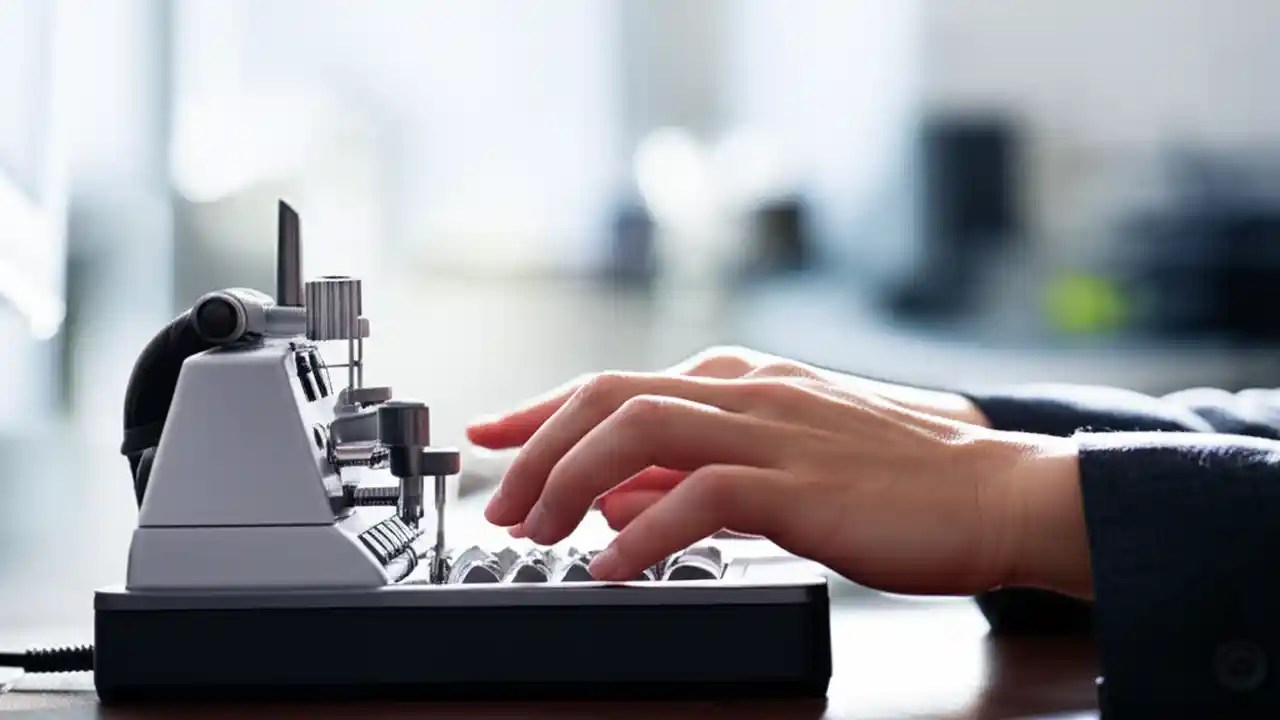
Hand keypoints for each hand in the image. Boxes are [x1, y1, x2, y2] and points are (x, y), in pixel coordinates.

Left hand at [468, 347, 1091, 596]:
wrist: (997, 493)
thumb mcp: (775, 472)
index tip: (490, 434)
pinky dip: (642, 531)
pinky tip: (612, 566)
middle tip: (504, 504)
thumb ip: (690, 478)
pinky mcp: (801, 481)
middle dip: (539, 445)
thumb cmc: (893, 484)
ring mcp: (773, 429)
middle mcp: (746, 391)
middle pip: (609, 394)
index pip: (615, 382)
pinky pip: (699, 496)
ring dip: (573, 479)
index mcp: (739, 382)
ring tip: (541, 532)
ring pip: (640, 427)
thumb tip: (613, 498)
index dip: (541, 408)